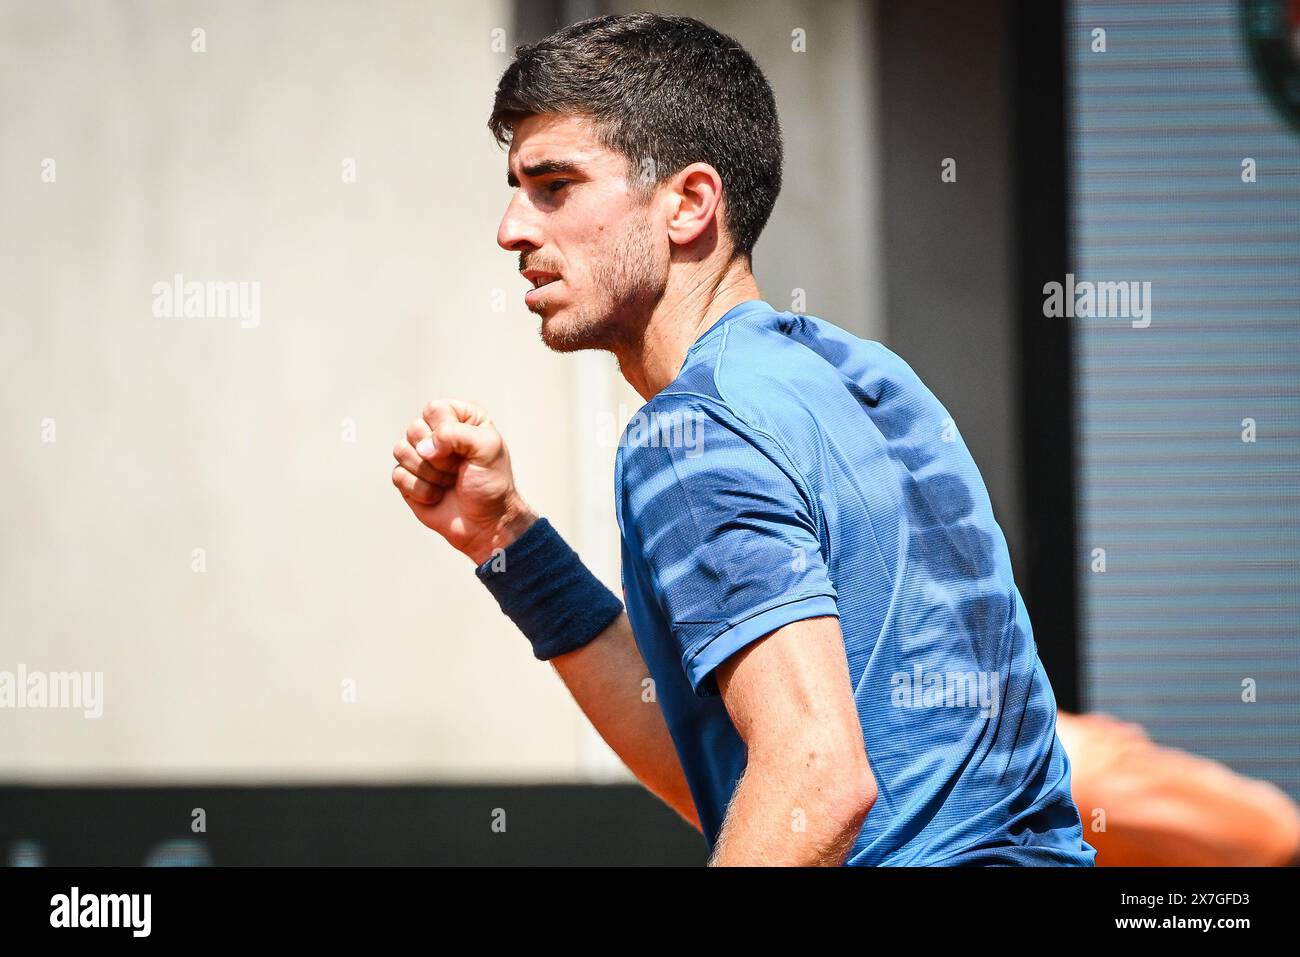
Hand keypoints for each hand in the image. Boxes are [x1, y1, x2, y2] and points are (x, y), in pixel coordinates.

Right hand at [392, 398, 536, 564]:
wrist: (485, 522)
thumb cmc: (490, 484)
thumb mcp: (487, 449)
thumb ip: (456, 433)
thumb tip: (423, 447)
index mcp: (460, 417)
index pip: (435, 410)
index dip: (444, 432)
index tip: (465, 451)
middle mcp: (438, 433)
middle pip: (414, 429)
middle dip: (438, 457)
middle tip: (458, 469)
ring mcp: (420, 455)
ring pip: (401, 450)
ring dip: (429, 473)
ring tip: (449, 481)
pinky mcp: (408, 477)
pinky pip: (398, 475)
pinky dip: (420, 490)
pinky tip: (437, 495)